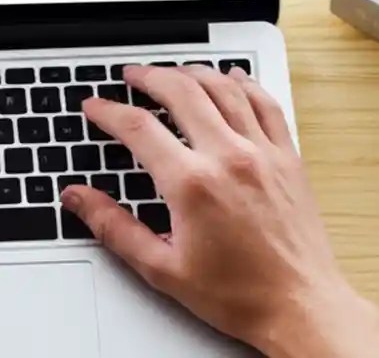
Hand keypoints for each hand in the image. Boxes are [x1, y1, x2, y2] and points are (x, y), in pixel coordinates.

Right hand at [61, 66, 378, 357]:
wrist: (300, 308)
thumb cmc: (238, 294)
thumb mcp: (161, 268)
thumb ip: (113, 227)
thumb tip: (78, 198)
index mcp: (192, 185)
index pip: (138, 127)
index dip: (109, 111)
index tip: (95, 107)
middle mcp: (229, 158)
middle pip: (181, 91)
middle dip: (149, 77)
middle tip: (131, 76)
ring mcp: (263, 153)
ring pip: (224, 88)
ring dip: (192, 72)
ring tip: (172, 72)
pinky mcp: (289, 158)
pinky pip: (266, 103)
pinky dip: (245, 83)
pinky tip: (232, 78)